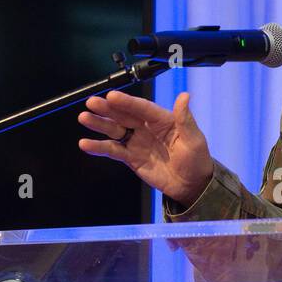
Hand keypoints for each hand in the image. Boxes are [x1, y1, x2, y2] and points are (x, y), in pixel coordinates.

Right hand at [78, 90, 214, 207]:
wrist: (191, 186)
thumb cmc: (197, 160)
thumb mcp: (194, 140)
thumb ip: (185, 119)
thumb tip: (184, 96)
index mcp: (163, 119)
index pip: (142, 108)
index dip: (127, 102)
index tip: (112, 96)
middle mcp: (147, 127)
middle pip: (124, 115)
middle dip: (107, 109)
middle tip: (91, 103)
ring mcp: (137, 142)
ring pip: (115, 130)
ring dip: (99, 124)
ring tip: (84, 118)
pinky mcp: (131, 157)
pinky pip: (113, 150)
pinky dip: (99, 147)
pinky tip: (86, 144)